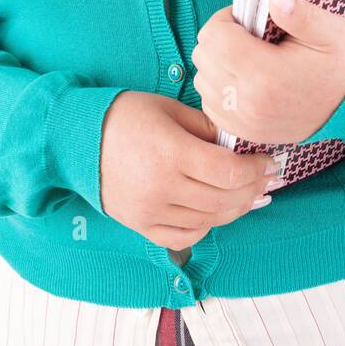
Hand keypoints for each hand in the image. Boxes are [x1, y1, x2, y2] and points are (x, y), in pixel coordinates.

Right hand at [99, 91, 283, 250]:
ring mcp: (150, 211)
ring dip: (236, 209)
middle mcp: (162, 187)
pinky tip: (216, 212)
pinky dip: (206, 226)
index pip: (229, 171)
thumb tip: (238, 144)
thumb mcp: (169, 109)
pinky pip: (184, 236)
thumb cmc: (123, 116)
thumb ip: (206, 127)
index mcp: (171, 153)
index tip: (270, 162)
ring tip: (249, 195)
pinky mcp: (140, 225)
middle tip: (267, 179)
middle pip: (224, 199)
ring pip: (209, 220)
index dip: (256, 169)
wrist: (74, 140)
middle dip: (252, 189)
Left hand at [190, 0, 344, 145]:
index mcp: (266, 74)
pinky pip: (210, 104)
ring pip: (202, 80)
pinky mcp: (244, 133)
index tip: (247, 19)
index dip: (226, 19)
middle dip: (219, 39)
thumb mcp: (330, 31)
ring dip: (217, 63)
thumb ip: (299, 13)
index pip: (214, 36)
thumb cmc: (342, 65)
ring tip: (248, 57)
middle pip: (203, 57)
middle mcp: (249, 102)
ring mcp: (244, 122)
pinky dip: (219, 88)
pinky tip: (244, 79)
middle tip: (248, 36)